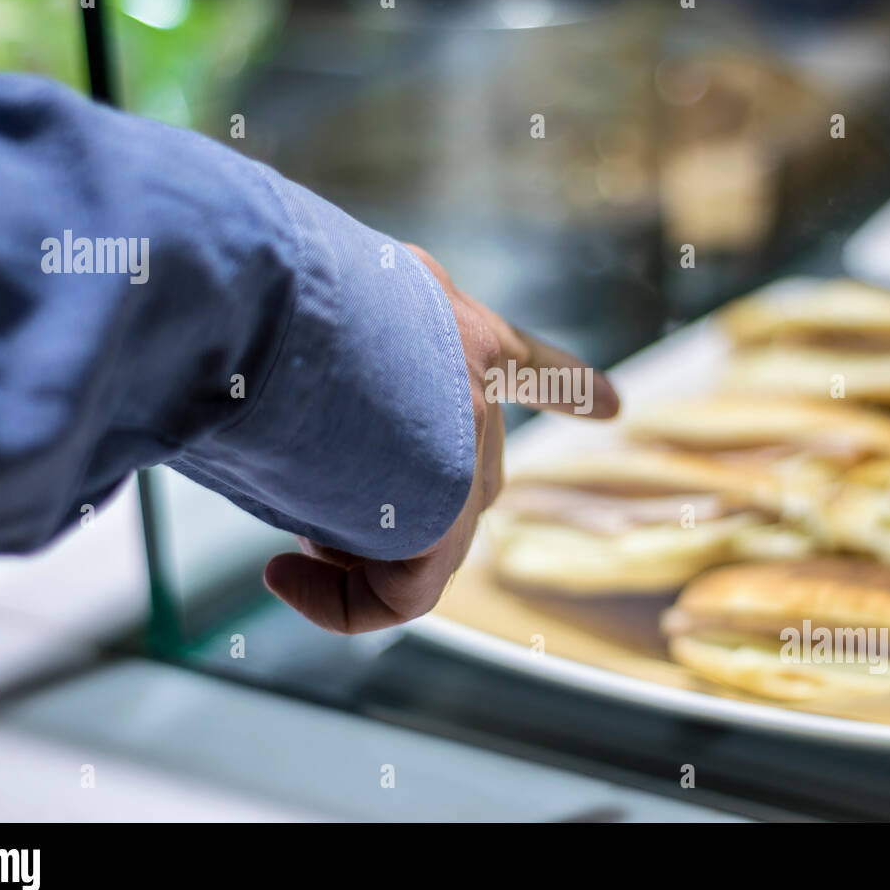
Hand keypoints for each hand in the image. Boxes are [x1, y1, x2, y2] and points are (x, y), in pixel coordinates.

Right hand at [262, 244, 618, 633]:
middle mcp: (472, 374)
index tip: (614, 407)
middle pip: (469, 473)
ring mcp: (468, 441)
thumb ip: (338, 358)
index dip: (568, 385)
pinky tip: (283, 576)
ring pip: (434, 531)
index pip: (527, 361)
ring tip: (291, 524)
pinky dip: (342, 601)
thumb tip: (313, 442)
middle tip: (320, 502)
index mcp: (447, 315)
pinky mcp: (448, 509)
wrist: (282, 294)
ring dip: (360, 544)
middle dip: (402, 503)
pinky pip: (406, 589)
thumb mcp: (321, 303)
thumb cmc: (274, 288)